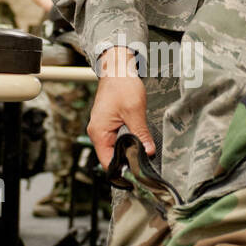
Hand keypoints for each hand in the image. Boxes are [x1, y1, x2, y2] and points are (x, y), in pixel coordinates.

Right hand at [89, 46, 155, 169]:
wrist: (117, 68)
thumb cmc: (122, 85)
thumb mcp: (134, 111)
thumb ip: (140, 133)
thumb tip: (148, 152)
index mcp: (99, 132)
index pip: (107, 162)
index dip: (122, 171)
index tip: (137, 176)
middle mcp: (98, 133)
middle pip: (110, 158)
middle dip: (126, 163)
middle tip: (144, 169)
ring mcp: (102, 129)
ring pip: (114, 149)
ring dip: (127, 153)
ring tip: (143, 158)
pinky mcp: (108, 124)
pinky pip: (116, 140)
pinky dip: (127, 144)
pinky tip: (139, 144)